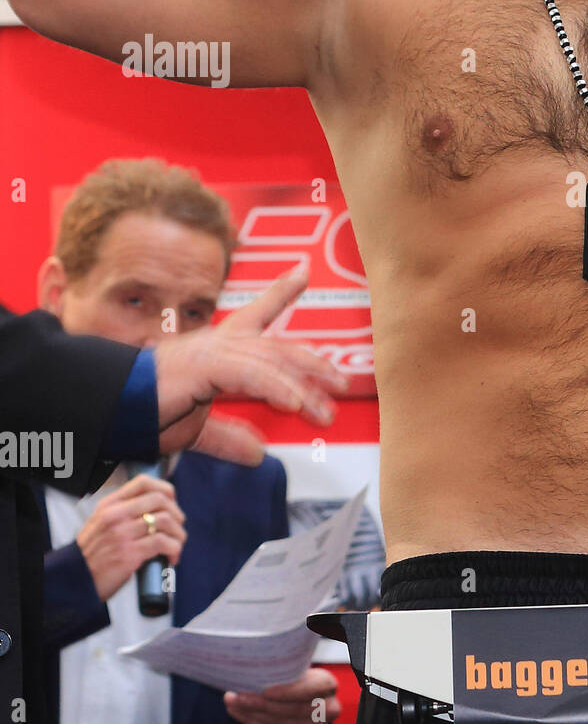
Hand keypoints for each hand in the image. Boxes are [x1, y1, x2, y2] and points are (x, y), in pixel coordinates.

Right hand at [76, 474, 185, 601]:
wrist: (76, 582)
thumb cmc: (94, 555)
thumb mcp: (101, 525)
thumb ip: (124, 513)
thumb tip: (159, 507)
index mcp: (109, 506)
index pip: (143, 482)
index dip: (165, 490)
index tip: (172, 503)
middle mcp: (115, 515)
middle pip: (160, 499)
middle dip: (177, 514)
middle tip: (177, 529)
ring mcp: (122, 534)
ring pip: (166, 520)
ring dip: (179, 534)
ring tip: (177, 545)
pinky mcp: (129, 553)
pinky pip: (163, 542)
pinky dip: (175, 549)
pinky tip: (171, 558)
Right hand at [153, 266, 348, 464]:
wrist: (110, 408)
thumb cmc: (145, 412)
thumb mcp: (196, 428)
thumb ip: (229, 436)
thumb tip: (260, 453)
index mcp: (218, 350)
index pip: (256, 315)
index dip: (281, 292)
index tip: (303, 271)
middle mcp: (220, 342)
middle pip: (278, 345)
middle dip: (312, 361)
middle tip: (341, 381)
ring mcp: (214, 349)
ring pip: (272, 362)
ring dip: (303, 388)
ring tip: (326, 411)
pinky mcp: (206, 364)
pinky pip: (253, 374)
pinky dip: (277, 388)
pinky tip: (296, 405)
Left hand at [224, 667, 340, 723]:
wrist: (304, 713)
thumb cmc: (296, 685)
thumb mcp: (297, 675)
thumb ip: (282, 672)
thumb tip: (251, 666)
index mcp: (327, 685)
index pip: (315, 688)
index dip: (291, 691)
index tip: (266, 690)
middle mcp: (328, 709)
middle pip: (292, 709)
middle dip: (262, 703)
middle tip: (239, 695)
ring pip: (278, 722)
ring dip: (252, 712)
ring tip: (233, 701)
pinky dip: (252, 722)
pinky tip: (239, 712)